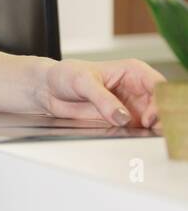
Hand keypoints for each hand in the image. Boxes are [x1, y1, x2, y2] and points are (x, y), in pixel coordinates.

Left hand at [36, 58, 164, 128]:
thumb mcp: (83, 82)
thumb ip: (103, 100)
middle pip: (161, 106)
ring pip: (153, 120)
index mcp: (133, 72)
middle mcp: (137, 89)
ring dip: (151, 130)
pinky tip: (134, 139)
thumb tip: (122, 117)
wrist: (48, 89)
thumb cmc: (65, 75)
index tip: (150, 118)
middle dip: (160, 119)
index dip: (160, 102)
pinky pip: (138, 130)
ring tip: (143, 136)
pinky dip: (139, 136)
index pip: (159, 86)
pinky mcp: (123, 121)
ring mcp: (131, 106)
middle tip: (150, 130)